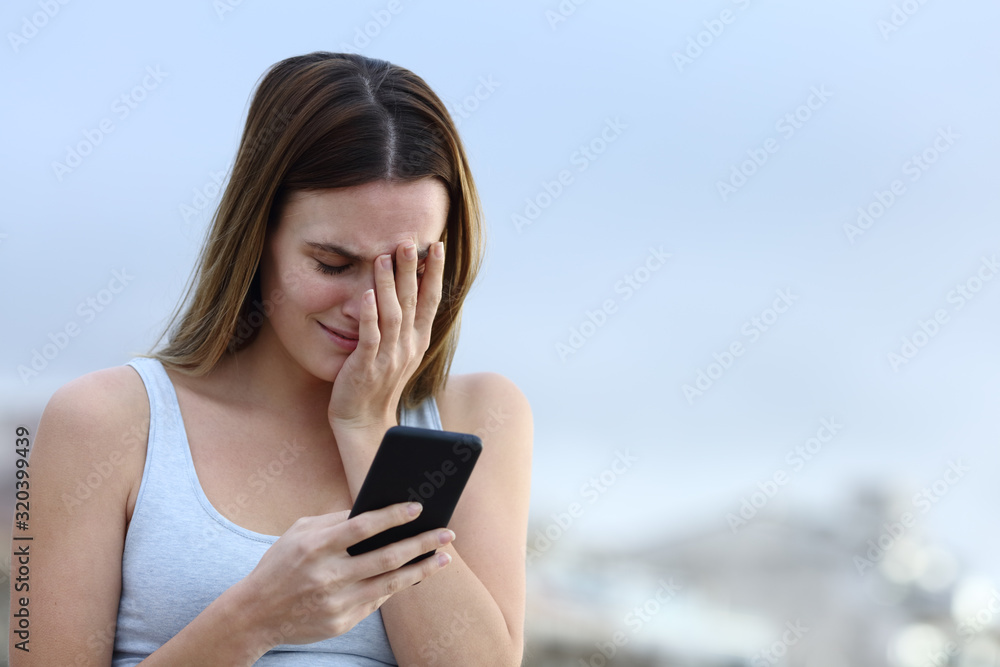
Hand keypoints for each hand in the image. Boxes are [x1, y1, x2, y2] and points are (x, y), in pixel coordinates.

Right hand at [238, 502, 453, 647]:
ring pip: (391, 584)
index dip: (393, 516)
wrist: (254, 615)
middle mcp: (328, 575)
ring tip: (443, 557)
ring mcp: (336, 602)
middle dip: (422, 543)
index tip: (418, 507)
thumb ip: (334, 520)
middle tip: (448, 533)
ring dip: (422, 569)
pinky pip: (377, 601)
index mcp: (316, 547)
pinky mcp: (342, 622)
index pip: (363, 527)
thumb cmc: (280, 564)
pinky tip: (415, 575)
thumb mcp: (299, 532)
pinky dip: (398, 586)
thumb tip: (374, 507)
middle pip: (386, 557)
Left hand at [327, 239, 444, 434]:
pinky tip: (366, 296)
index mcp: (417, 340)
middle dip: (412, 270)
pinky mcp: (366, 366)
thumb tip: (411, 291)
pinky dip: (369, 316)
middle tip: (410, 241)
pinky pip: (370, 337)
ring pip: (392, 314)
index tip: (436, 246)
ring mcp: (389, 357)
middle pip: (413, 302)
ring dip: (388, 285)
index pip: (430, 300)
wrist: (363, 420)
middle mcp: (407, 346)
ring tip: (383, 257)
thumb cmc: (377, 382)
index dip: (434, 273)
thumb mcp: (400, 351)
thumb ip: (406, 323)